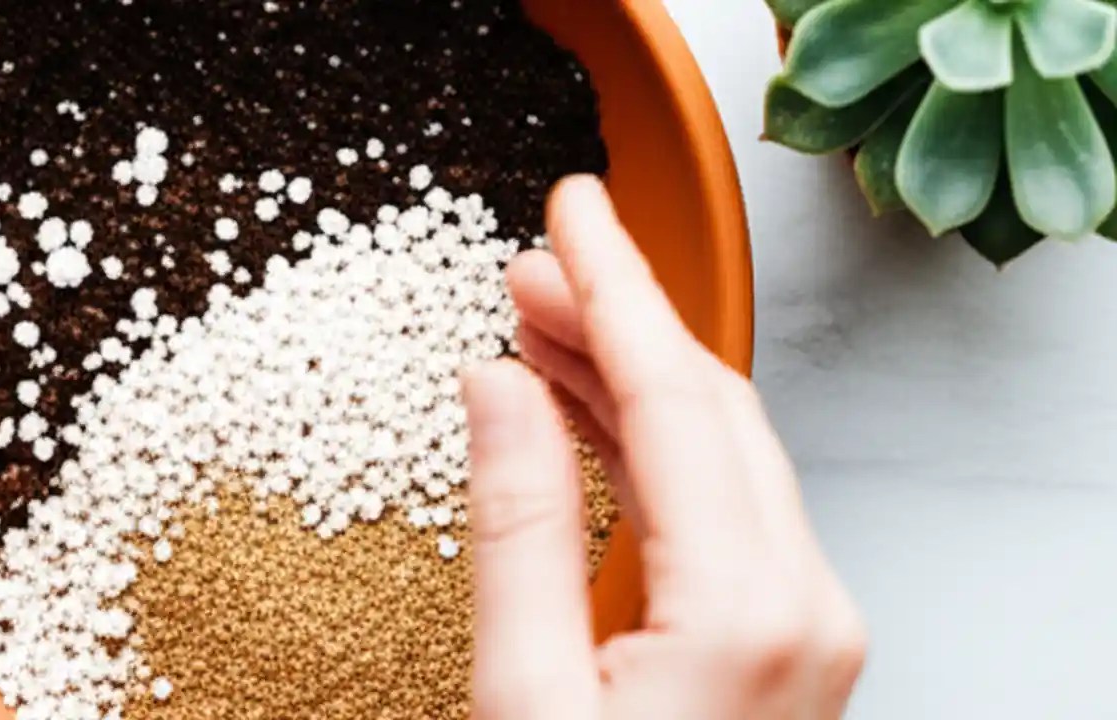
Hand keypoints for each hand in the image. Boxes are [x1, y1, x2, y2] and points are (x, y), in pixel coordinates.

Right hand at [462, 176, 866, 719]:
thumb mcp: (518, 691)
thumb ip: (516, 522)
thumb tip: (496, 383)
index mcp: (745, 608)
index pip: (673, 397)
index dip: (611, 290)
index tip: (568, 214)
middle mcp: (805, 598)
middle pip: (708, 406)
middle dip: (616, 320)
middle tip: (529, 265)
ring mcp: (809, 616)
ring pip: (718, 446)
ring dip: (630, 377)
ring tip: (542, 323)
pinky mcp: (788, 631)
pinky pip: (722, 499)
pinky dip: (654, 443)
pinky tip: (591, 408)